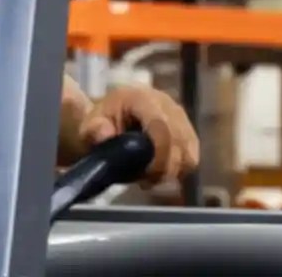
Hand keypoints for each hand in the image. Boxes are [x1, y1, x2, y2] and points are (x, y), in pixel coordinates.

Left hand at [78, 85, 199, 185]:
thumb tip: (105, 135)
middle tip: (145, 182)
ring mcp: (181, 117)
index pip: (161, 127)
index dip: (159, 155)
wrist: (109, 119)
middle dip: (165, 168)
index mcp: (142, 98)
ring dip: (173, 171)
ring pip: (189, 152)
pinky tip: (159, 173)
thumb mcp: (89, 126)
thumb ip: (94, 130)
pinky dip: (179, 169)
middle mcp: (167, 103)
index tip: (147, 176)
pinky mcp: (188, 130)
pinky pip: (192, 157)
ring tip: (150, 177)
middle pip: (180, 142)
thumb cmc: (99, 124)